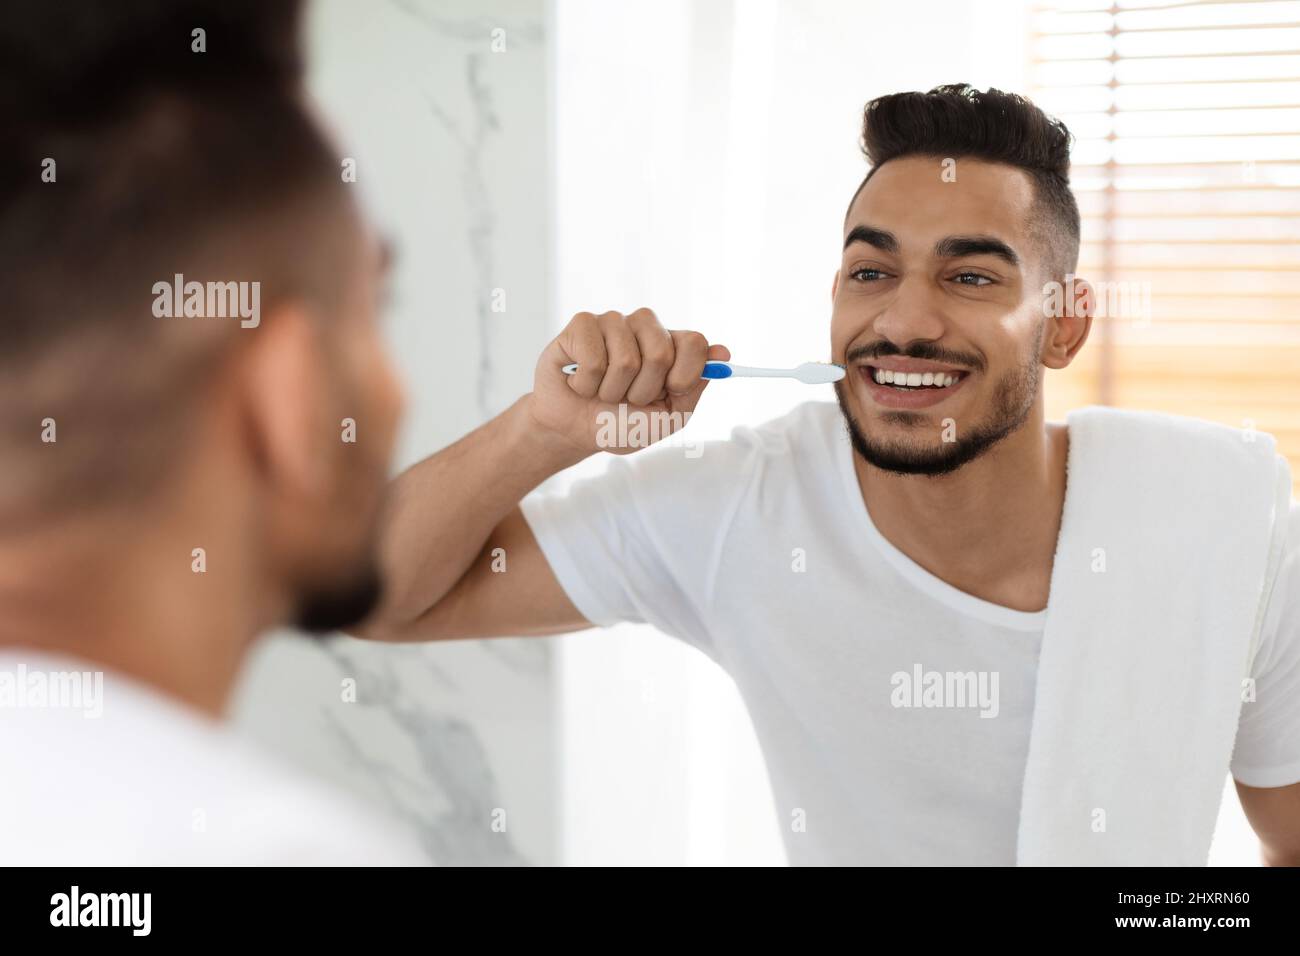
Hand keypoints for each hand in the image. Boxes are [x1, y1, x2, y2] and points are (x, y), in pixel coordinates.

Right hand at [527, 308, 728, 456]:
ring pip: (626, 359)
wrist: (573, 432)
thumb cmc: (621, 424)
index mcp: (671, 345)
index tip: (672, 391)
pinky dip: (586, 385)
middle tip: (629, 397)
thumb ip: (695, 387)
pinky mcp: (582, 324)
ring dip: (612, 391)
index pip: (695, 342)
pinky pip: (594, 359)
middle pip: (661, 352)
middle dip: (644, 390)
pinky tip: (581, 382)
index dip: (686, 373)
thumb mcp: (668, 418)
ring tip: (602, 392)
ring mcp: (613, 322)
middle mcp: (644, 327)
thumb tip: (723, 353)